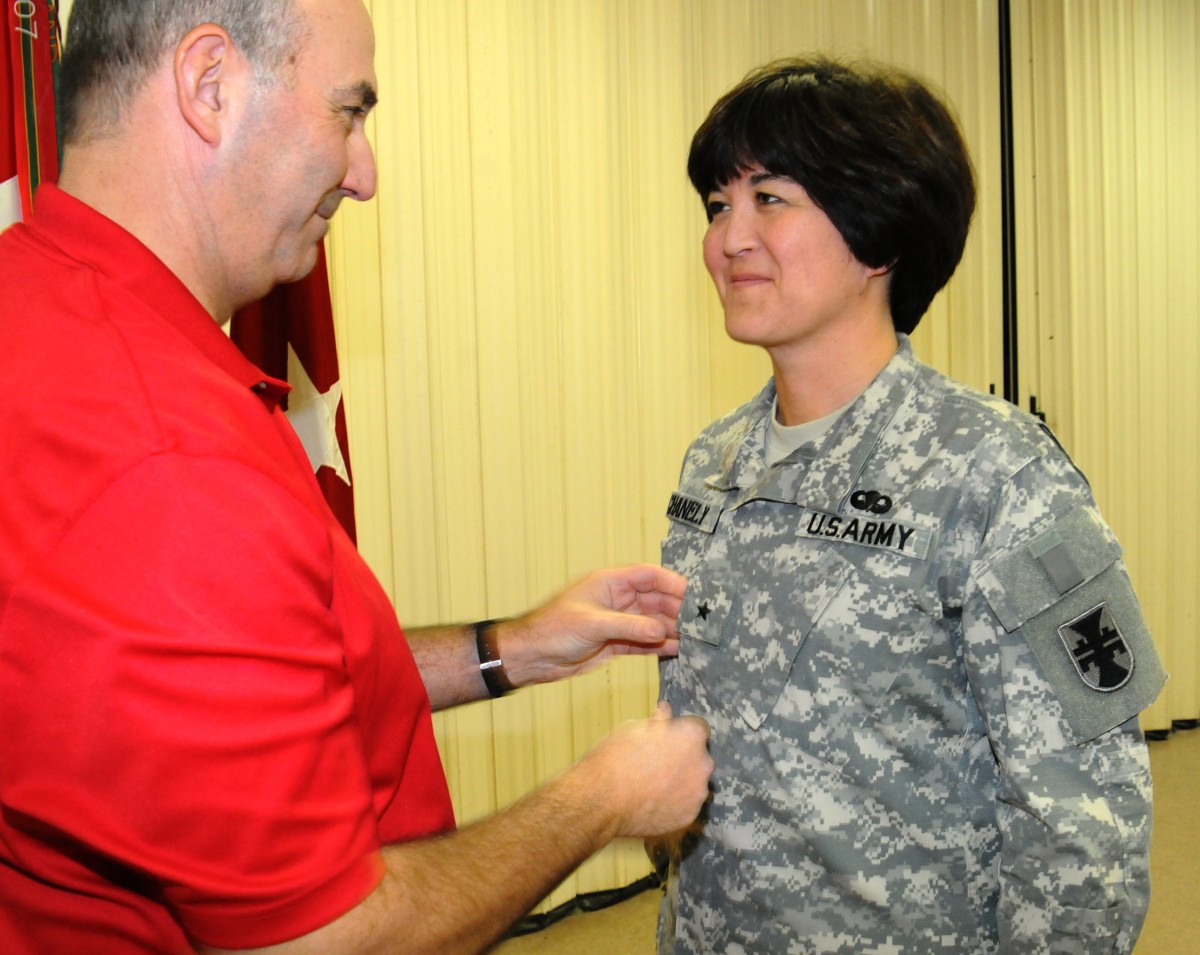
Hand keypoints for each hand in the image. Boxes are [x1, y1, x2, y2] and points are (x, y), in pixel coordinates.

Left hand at [498, 564, 685, 686]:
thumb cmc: (552, 629)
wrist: (532, 656)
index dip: (673, 583)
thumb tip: (661, 630)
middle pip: (656, 600)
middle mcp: (617, 600)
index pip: (649, 576)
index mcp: (610, 583)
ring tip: (697, 639)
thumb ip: (629, 627)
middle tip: (702, 622)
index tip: (695, 595)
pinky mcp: (616, 643)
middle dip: (679, 609)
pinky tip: (678, 650)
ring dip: (673, 629)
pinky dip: (660, 646)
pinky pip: (644, 642)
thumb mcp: (593, 624)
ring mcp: (618, 622)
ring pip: (653, 622)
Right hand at [575, 702, 712, 838]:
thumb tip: (666, 712)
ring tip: (652, 786)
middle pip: (698, 757)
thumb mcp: (633, 729)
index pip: (698, 728)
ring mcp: (698, 793)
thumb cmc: (615, 758)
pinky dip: (674, 803)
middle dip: (683, 758)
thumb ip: (658, 722)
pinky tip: (652, 802)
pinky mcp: (689, 816)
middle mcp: (703, 764)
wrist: (601, 800)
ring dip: (680, 782)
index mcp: (691, 735)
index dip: (681, 732)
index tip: (668, 737)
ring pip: (693, 783)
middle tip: (656, 763)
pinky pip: (685, 805)